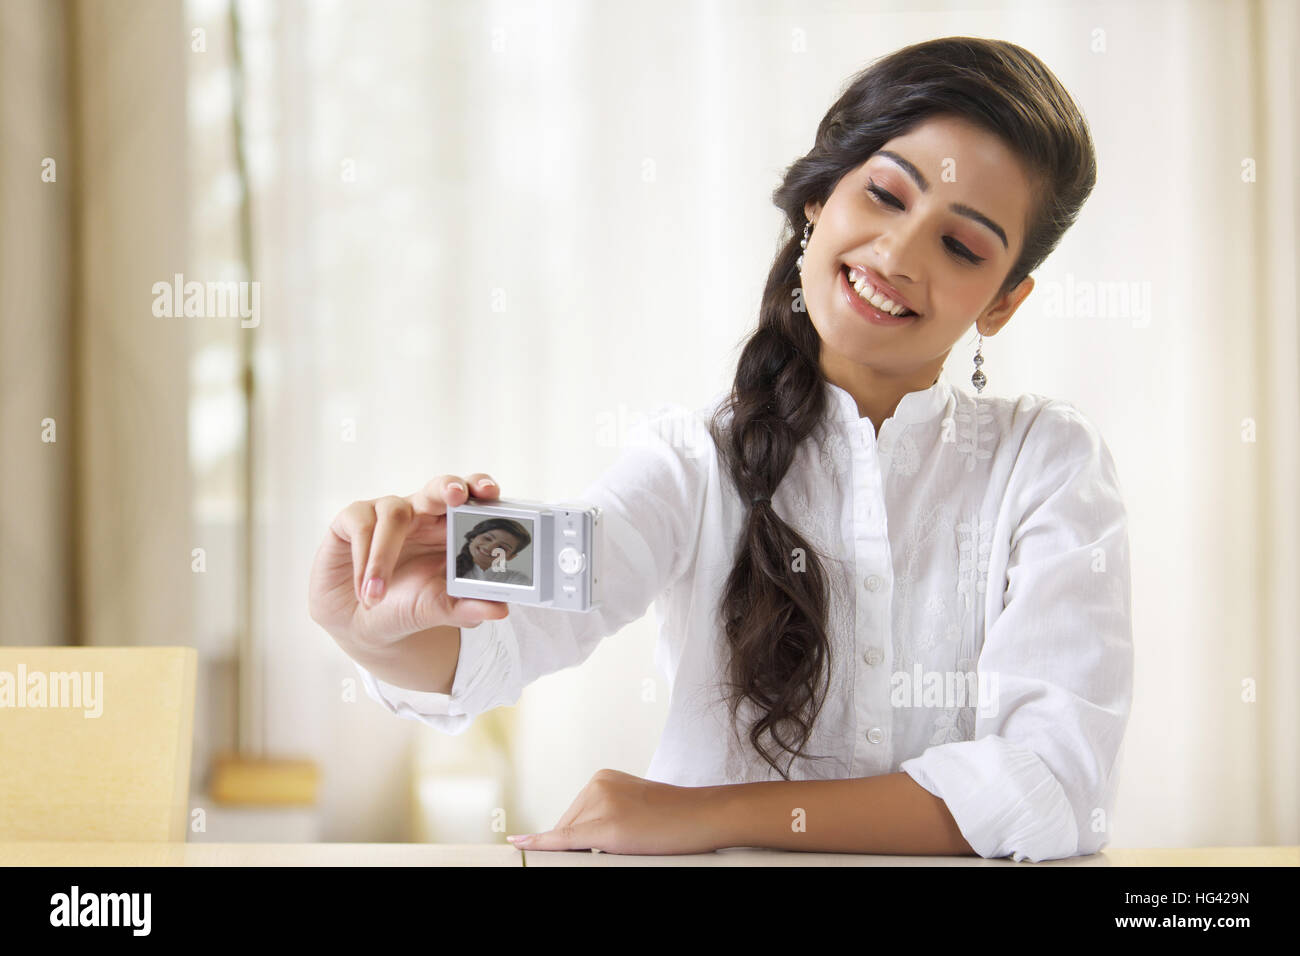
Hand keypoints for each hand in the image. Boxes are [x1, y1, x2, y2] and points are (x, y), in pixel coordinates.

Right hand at [307, 473, 509, 650]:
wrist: (362, 624)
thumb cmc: (406, 605)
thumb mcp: (438, 609)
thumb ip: (468, 608)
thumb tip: (501, 609)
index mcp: (449, 528)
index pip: (470, 498)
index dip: (479, 488)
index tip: (491, 492)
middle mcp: (421, 513)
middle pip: (438, 487)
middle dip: (448, 487)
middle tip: (456, 495)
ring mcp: (386, 512)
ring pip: (393, 513)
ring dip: (384, 557)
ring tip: (377, 597)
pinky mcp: (352, 518)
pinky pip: (361, 524)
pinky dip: (364, 560)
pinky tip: (364, 590)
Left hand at [507, 769, 727, 854]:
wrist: (704, 816)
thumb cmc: (677, 815)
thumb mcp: (633, 804)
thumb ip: (605, 812)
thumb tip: (575, 835)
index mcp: (603, 777)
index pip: (574, 814)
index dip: (569, 834)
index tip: (535, 841)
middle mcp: (597, 785)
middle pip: (568, 825)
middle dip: (582, 842)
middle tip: (625, 841)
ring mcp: (601, 804)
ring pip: (571, 837)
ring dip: (587, 849)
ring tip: (632, 840)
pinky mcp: (606, 827)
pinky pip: (566, 840)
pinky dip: (542, 844)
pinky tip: (521, 845)